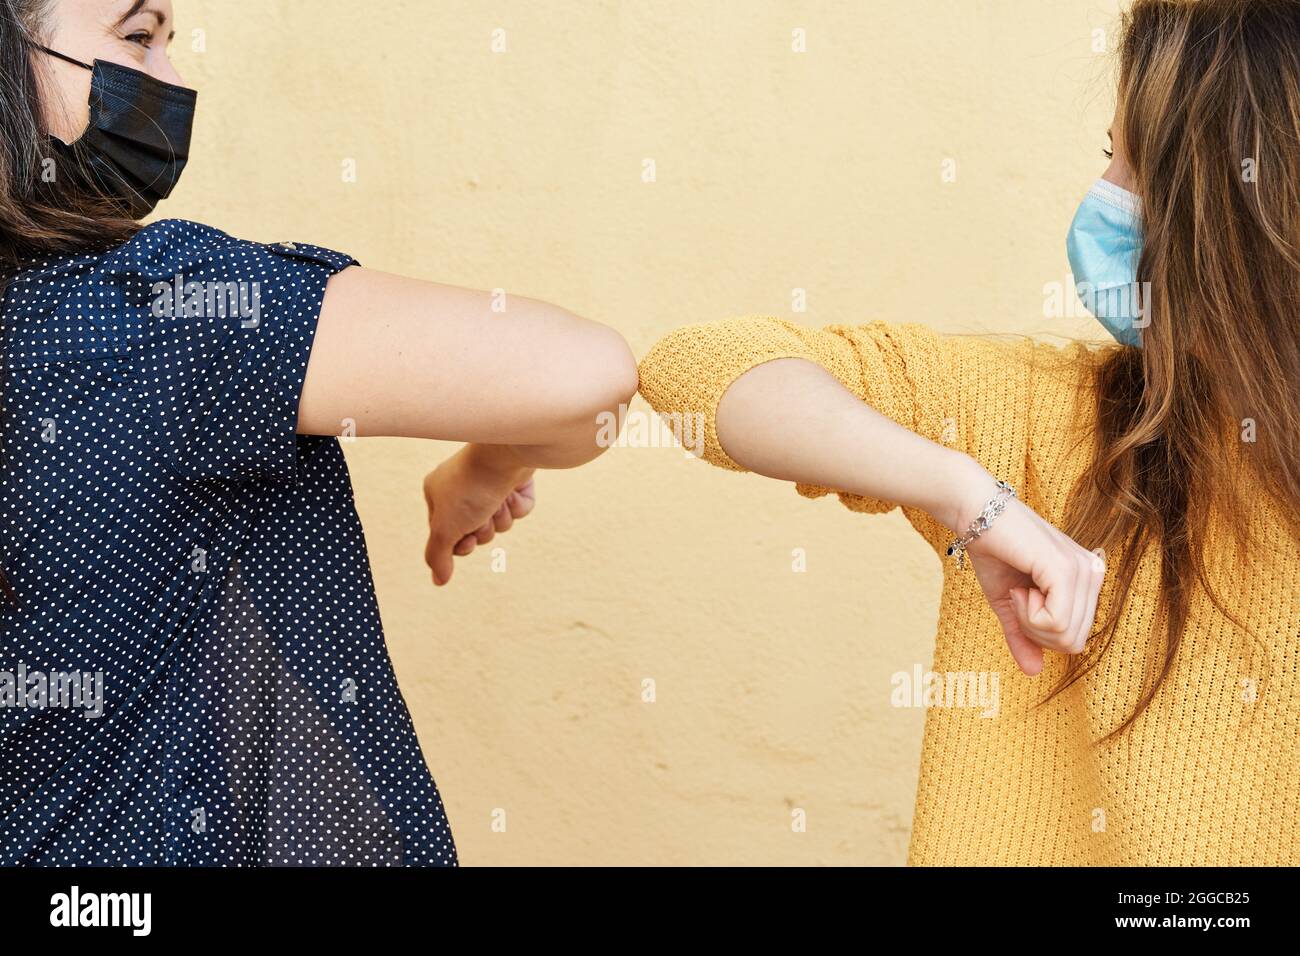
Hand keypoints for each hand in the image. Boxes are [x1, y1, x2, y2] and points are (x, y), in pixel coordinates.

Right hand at [423, 445, 535, 585]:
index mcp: (438, 494)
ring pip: (499, 522)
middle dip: (484, 529)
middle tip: (483, 514)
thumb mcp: (446, 528)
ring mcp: (490, 484)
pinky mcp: (514, 481)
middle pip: (477, 532)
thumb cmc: (470, 488)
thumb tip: (439, 581)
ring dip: (502, 518)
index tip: (467, 539)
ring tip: (499, 499)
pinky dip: (519, 506)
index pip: (448, 535)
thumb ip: (439, 556)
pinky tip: (513, 492)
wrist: (506, 454)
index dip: (462, 543)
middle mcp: (463, 488)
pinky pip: (519, 509)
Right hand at [960, 491, 1104, 676]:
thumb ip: (1024, 636)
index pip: (1076, 639)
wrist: (975, 514)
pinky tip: (1020, 589)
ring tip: (1019, 590)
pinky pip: (1056, 621)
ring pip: (1065, 636)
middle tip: (1018, 598)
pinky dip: (1030, 614)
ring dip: (1031, 622)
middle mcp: (1093, 574)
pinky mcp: (1066, 569)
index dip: (1042, 634)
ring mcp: (1083, 571)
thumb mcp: (1010, 604)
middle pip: (1074, 643)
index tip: (1022, 600)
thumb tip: (1034, 673)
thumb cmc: (993, 552)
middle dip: (1036, 631)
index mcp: (1087, 580)